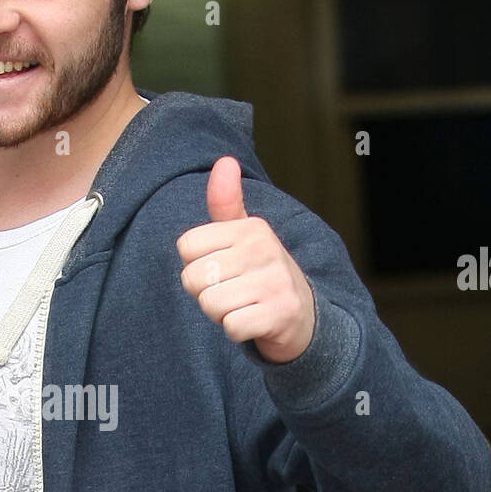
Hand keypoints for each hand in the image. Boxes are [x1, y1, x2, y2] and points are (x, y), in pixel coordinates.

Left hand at [176, 156, 315, 363]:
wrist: (304, 316)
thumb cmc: (261, 273)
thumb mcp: (244, 236)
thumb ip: (225, 203)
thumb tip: (225, 161)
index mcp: (251, 227)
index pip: (186, 246)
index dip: (196, 264)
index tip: (222, 268)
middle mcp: (264, 249)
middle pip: (193, 278)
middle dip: (205, 293)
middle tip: (233, 291)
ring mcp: (275, 282)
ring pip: (209, 304)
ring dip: (220, 313)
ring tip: (243, 306)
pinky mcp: (280, 314)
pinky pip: (231, 326)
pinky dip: (236, 331)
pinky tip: (253, 321)